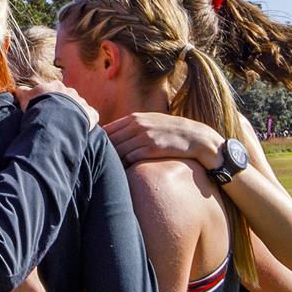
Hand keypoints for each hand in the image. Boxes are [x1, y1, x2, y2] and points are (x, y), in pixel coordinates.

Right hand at [13, 79, 98, 127]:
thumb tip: (18, 90)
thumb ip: (23, 92)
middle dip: (63, 106)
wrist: (55, 118)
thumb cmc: (38, 106)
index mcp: (56, 86)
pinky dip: (87, 122)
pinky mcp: (91, 114)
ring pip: (79, 107)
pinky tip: (81, 129)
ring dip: (75, 114)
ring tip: (67, 126)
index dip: (50, 99)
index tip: (45, 107)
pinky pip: (91, 117)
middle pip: (68, 97)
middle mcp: (71, 91)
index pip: (54, 90)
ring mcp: (82, 102)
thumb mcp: (25, 98)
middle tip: (56, 118)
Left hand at [103, 112, 221, 167]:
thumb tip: (111, 136)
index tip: (96, 153)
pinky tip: (123, 173)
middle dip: (102, 153)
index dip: (99, 142)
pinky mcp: (152, 148)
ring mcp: (145, 136)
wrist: (196, 137)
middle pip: (110, 141)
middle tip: (97, 165)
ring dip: (112, 162)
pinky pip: (130, 159)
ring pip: (118, 151)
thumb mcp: (151, 122)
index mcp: (135, 118)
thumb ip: (132, 127)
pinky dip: (124, 166)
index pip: (107, 130)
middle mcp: (138, 125)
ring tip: (108, 172)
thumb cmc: (171, 132)